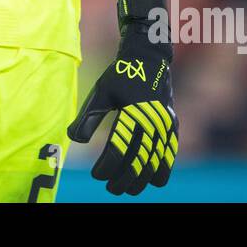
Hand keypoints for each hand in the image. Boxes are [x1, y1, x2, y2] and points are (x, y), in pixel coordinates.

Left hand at [68, 0, 177, 195]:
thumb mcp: (101, 92)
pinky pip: (170, 152)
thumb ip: (88, 117)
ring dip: (143, 178)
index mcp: (132, 111)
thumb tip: (74, 141)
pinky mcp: (172, 124)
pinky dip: (163, 168)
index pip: (118, 148)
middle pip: (139, 160)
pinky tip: (153, 180)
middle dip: (124, 179)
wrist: (149, 56)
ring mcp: (165, 123)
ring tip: (129, 189)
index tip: (96, 175)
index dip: (107, 166)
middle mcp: (152, 119)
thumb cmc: (121, 74)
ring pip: (156, 160)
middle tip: (111, 189)